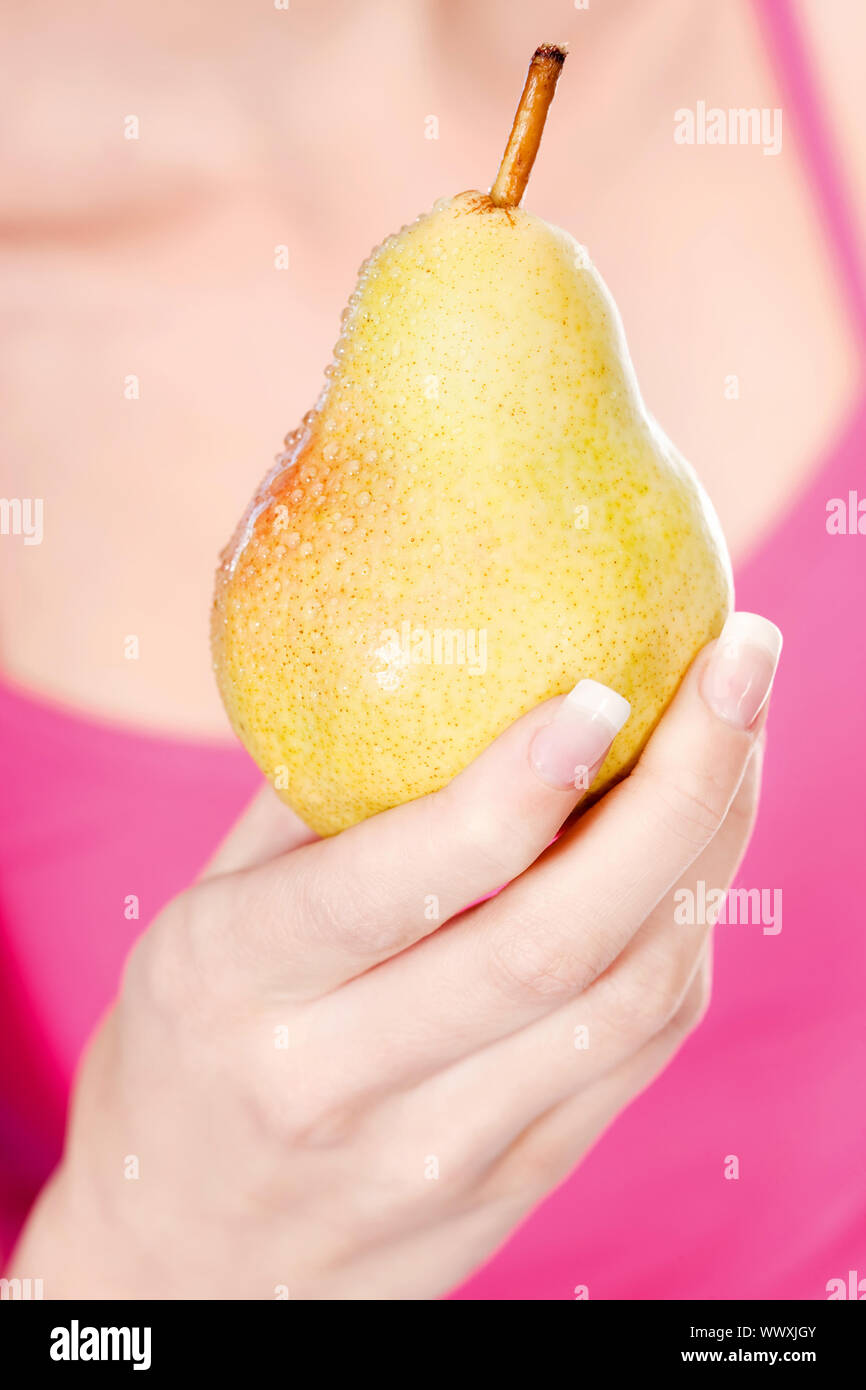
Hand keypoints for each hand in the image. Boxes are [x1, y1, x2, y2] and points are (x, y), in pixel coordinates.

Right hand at [10, 612, 780, 1298]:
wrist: (185, 1265)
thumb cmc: (186, 1049)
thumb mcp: (203, 912)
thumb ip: (319, 803)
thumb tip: (451, 662)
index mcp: (235, 983)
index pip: (396, 884)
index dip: (514, 787)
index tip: (601, 689)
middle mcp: (338, 1082)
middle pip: (555, 941)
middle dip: (679, 789)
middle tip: (740, 664)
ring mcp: (441, 1155)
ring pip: (630, 997)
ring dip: (711, 852)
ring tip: (741, 735)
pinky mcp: (515, 1188)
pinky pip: (639, 1048)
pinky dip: (689, 933)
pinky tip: (698, 852)